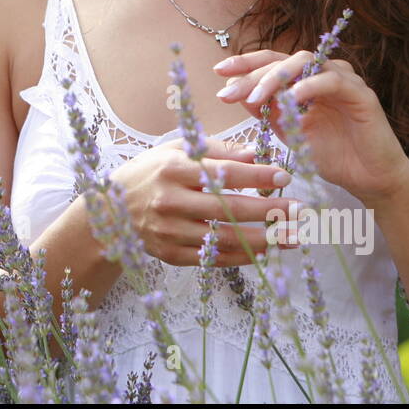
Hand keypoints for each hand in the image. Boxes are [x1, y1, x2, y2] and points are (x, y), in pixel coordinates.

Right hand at [108, 135, 302, 266]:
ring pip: (224, 238)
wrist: (109, 213)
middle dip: (268, 211)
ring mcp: (169, 231)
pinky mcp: (170, 254)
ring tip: (293, 237)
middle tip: (300, 211)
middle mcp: (170, 201)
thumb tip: (254, 154)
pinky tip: (266, 252)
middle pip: (227, 209)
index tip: (285, 177)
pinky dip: (242, 256)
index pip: (222, 173)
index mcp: (172, 169)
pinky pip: (213, 258)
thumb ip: (214, 150)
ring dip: (263, 240)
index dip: (256, 176)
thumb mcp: (174, 150)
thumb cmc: (148, 174)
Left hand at [214, 50, 408, 208]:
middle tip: (229, 92)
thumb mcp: (289, 131)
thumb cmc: (331, 155)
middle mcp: (323, 74)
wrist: (368, 181)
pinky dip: (309, 86)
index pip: (272, 62)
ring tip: (255, 98)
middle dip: (252, 74)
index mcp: (306, 80)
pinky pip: (332, 81)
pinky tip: (291, 98)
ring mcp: (344, 80)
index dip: (245, 63)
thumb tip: (238, 92)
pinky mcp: (361, 94)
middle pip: (283, 59)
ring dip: (275, 78)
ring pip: (305, 62)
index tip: (219, 72)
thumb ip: (268, 111)